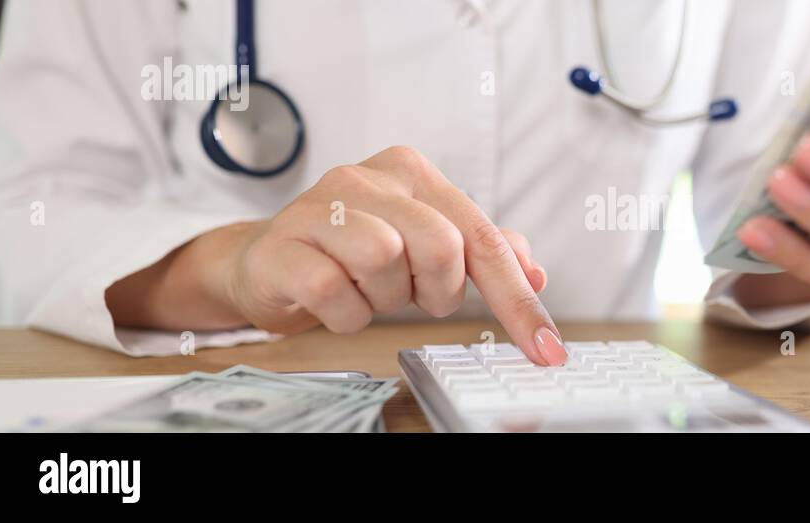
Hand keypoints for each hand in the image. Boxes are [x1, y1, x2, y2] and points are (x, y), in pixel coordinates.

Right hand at [109, 146, 566, 365]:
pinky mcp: (282, 244)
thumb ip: (480, 250)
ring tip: (365, 290)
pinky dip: (345, 314)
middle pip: (439, 246)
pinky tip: (334, 301)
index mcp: (411, 172)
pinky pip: (333, 291)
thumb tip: (536, 270)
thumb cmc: (351, 252)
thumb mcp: (422, 244)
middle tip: (411, 295)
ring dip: (384, 298)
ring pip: (385, 262)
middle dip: (435, 290)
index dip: (517, 298)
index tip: (546, 347)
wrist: (264, 261)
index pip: (482, 236)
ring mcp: (318, 206)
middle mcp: (366, 178)